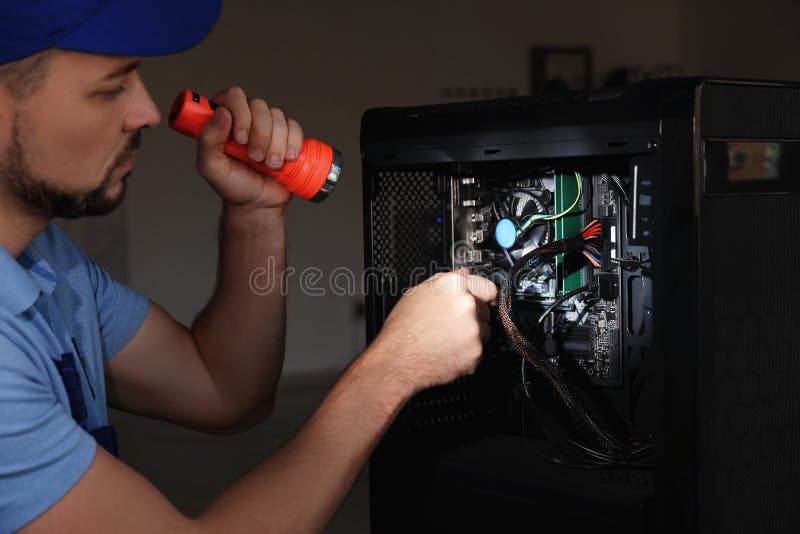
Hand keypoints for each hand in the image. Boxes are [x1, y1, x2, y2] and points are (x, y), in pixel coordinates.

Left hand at [195, 86, 303, 211]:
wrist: (258, 205)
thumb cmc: (232, 186)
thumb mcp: (211, 167)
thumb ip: (207, 139)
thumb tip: (221, 113)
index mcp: (224, 119)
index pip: (233, 96)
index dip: (240, 113)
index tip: (241, 139)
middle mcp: (246, 118)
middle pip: (259, 105)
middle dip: (260, 134)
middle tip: (255, 158)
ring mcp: (268, 126)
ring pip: (278, 116)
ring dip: (276, 143)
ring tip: (270, 164)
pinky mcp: (287, 136)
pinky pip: (295, 127)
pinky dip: (293, 142)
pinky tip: (288, 158)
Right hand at [370, 271, 497, 392]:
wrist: (397, 360)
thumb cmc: (402, 329)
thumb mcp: (416, 294)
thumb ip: (444, 281)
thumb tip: (462, 273)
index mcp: (454, 286)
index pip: (487, 287)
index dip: (485, 295)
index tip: (487, 301)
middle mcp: (467, 305)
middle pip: (484, 311)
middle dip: (473, 317)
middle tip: (451, 325)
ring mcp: (473, 330)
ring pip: (483, 331)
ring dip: (471, 336)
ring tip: (446, 339)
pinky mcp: (475, 352)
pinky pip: (478, 351)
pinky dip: (467, 353)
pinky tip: (447, 351)